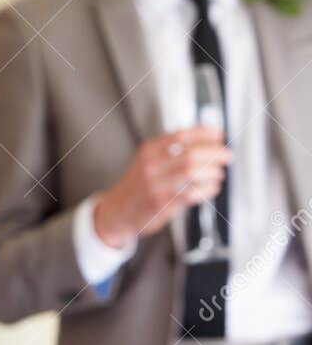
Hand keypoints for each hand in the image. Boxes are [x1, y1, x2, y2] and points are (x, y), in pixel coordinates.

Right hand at [93, 126, 229, 248]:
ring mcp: (154, 184)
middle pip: (190, 153)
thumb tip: (206, 139)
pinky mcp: (160, 202)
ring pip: (191, 171)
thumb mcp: (147, 161)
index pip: (181, 135)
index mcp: (148, 151)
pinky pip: (191, 193)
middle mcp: (150, 165)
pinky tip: (211, 188)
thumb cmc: (138, 187)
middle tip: (226, 155)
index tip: (219, 135)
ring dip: (212, 172)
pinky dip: (207, 190)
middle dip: (215, 153)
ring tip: (218, 173)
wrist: (117, 211)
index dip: (204, 134)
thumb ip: (171, 151)